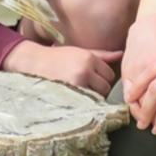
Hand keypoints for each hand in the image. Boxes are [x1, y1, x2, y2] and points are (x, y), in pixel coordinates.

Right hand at [1, 40, 121, 94]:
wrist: (34, 63)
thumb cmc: (58, 57)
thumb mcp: (79, 52)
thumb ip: (101, 55)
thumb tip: (120, 53)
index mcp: (89, 58)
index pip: (110, 75)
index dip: (102, 79)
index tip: (92, 79)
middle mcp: (85, 69)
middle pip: (105, 87)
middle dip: (98, 89)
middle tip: (85, 87)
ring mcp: (78, 83)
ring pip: (97, 97)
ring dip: (91, 98)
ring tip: (79, 92)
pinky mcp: (70, 94)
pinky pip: (86, 103)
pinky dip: (83, 103)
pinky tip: (75, 98)